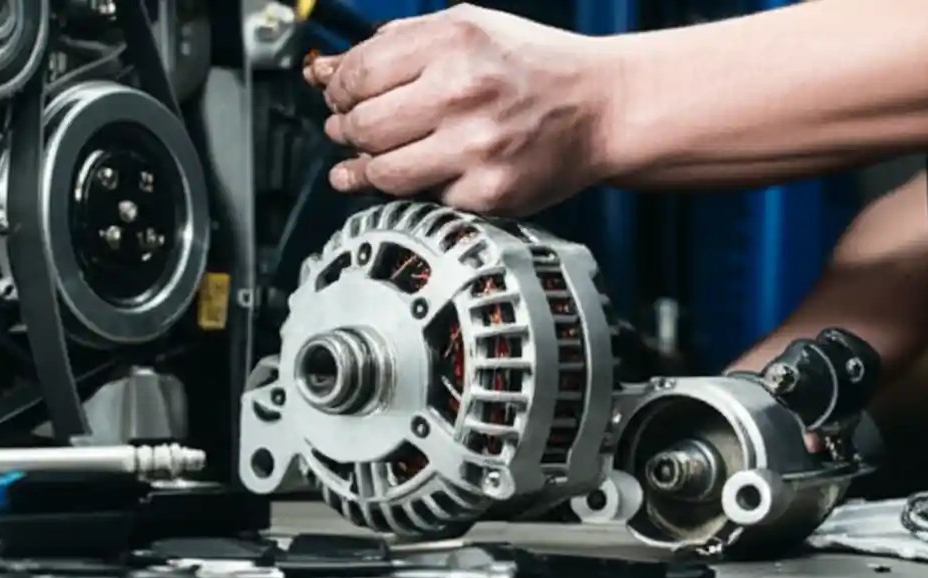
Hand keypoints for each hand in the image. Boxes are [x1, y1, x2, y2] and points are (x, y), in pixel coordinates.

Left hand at [304, 4, 616, 215]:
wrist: (602, 108)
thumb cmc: (534, 68)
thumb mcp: (467, 29)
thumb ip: (395, 45)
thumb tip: (325, 71)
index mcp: (453, 41)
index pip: (357, 74)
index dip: (338, 92)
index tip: (340, 100)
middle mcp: (463, 91)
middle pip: (362, 126)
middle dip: (346, 131)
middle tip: (352, 132)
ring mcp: (475, 146)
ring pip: (382, 172)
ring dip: (366, 169)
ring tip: (373, 160)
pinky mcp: (487, 192)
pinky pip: (423, 199)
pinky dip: (415, 191)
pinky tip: (424, 175)